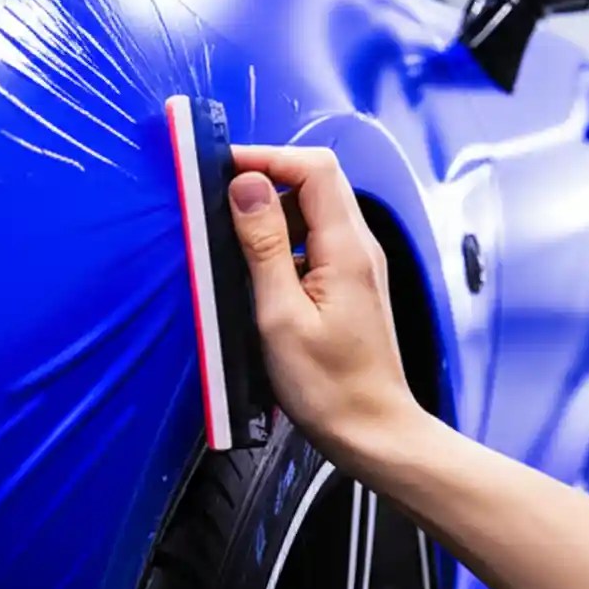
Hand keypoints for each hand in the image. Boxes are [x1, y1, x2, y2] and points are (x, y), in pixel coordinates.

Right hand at [227, 146, 421, 454]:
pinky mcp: (350, 284)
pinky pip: (316, 240)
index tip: (222, 169)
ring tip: (230, 235)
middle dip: (267, 177)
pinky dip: (283, 239)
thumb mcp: (279, 315)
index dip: (268, 157)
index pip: (315, 167)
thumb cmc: (326, 386)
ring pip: (315, 210)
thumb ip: (263, 246)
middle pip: (317, 182)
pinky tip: (256, 267)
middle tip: (217, 198)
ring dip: (272, 211)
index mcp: (347, 248)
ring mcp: (358, 265)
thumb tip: (246, 186)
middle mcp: (359, 247)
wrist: (372, 431)